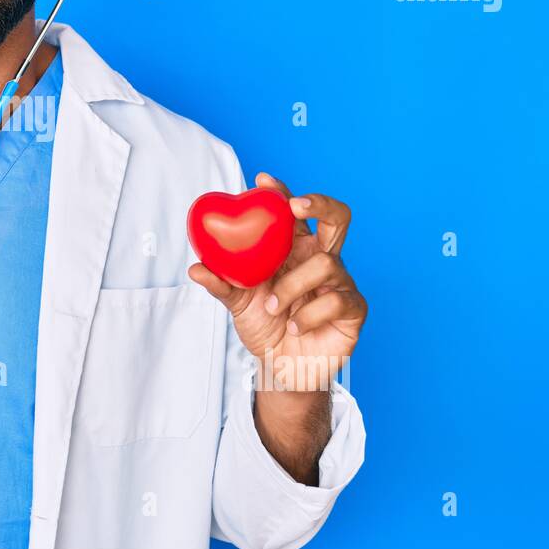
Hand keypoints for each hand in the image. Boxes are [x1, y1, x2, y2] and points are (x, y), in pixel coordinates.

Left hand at [188, 171, 366, 390]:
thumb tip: (195, 267)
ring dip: (293, 286)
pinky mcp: (353, 309)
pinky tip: (294, 326)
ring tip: (272, 307)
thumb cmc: (265, 327)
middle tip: (295, 206)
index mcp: (294, 249)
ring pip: (325, 263)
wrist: (283, 368)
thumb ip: (221, 284)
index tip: (262, 180)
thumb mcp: (238, 303)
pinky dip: (309, 314)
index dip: (281, 191)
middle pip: (336, 218)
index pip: (292, 212)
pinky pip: (337, 300)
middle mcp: (320, 259)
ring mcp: (340, 282)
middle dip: (320, 204)